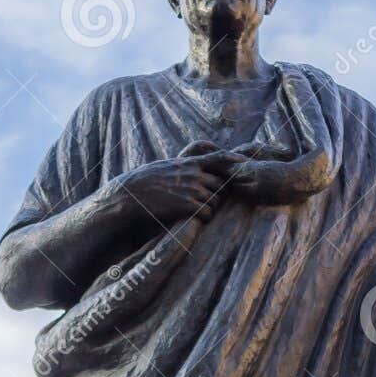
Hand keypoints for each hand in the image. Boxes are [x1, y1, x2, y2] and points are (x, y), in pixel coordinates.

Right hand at [115, 145, 233, 227]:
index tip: (244, 162)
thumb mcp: (165, 165)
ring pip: (215, 202)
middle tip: (206, 202)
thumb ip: (182, 166)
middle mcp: (194, 175)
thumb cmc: (144, 180)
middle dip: (217, 195)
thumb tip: (191, 166)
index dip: (233, 160)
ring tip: (196, 211)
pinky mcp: (188, 205)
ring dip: (210, 208)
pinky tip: (195, 219)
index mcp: (189, 163)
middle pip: (220, 186)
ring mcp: (192, 190)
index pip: (218, 157)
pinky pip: (207, 213)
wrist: (131, 194)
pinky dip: (204, 218)